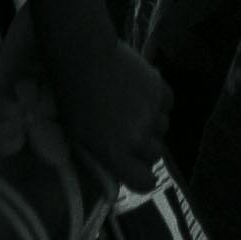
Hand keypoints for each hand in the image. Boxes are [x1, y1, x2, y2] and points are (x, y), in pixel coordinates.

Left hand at [44, 25, 170, 179]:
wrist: (83, 57)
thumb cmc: (72, 99)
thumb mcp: (79, 136)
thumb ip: (103, 155)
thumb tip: (119, 168)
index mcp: (115, 154)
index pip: (146, 182)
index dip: (144, 178)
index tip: (139, 170)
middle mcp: (138, 139)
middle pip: (156, 154)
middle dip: (146, 147)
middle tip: (131, 133)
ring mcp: (152, 114)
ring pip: (163, 128)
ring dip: (153, 123)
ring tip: (134, 108)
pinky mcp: (160, 90)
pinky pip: (168, 104)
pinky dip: (159, 101)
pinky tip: (143, 92)